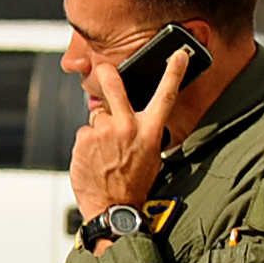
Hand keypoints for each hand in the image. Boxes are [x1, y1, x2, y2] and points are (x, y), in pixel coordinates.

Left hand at [69, 45, 186, 220]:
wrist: (113, 208)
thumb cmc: (133, 184)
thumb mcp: (151, 155)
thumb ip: (140, 131)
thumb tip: (127, 115)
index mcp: (150, 131)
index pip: (166, 95)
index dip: (174, 71)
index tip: (179, 54)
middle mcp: (127, 127)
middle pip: (114, 85)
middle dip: (107, 73)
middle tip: (104, 69)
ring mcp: (103, 132)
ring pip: (97, 117)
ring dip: (98, 129)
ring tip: (105, 152)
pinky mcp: (84, 140)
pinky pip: (85, 133)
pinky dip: (87, 144)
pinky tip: (94, 159)